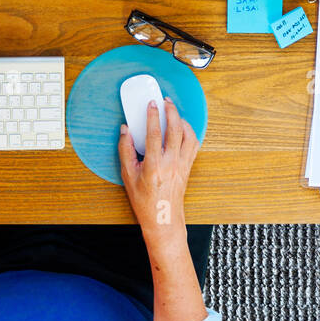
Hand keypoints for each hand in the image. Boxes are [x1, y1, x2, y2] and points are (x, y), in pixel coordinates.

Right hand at [119, 98, 199, 246]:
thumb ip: (125, 150)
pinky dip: (190, 132)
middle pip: (175, 130)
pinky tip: (183, 128)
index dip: (153, 116)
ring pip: (188, 136)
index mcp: (153, 166)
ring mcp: (182, 165)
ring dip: (182, 120)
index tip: (151, 103)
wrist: (163, 219)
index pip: (154, 134)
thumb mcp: (127, 176)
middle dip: (171, 111)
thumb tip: (125, 130)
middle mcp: (171, 164)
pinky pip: (193, 144)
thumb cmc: (144, 201)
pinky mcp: (188, 167)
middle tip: (165, 101)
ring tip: (174, 112)